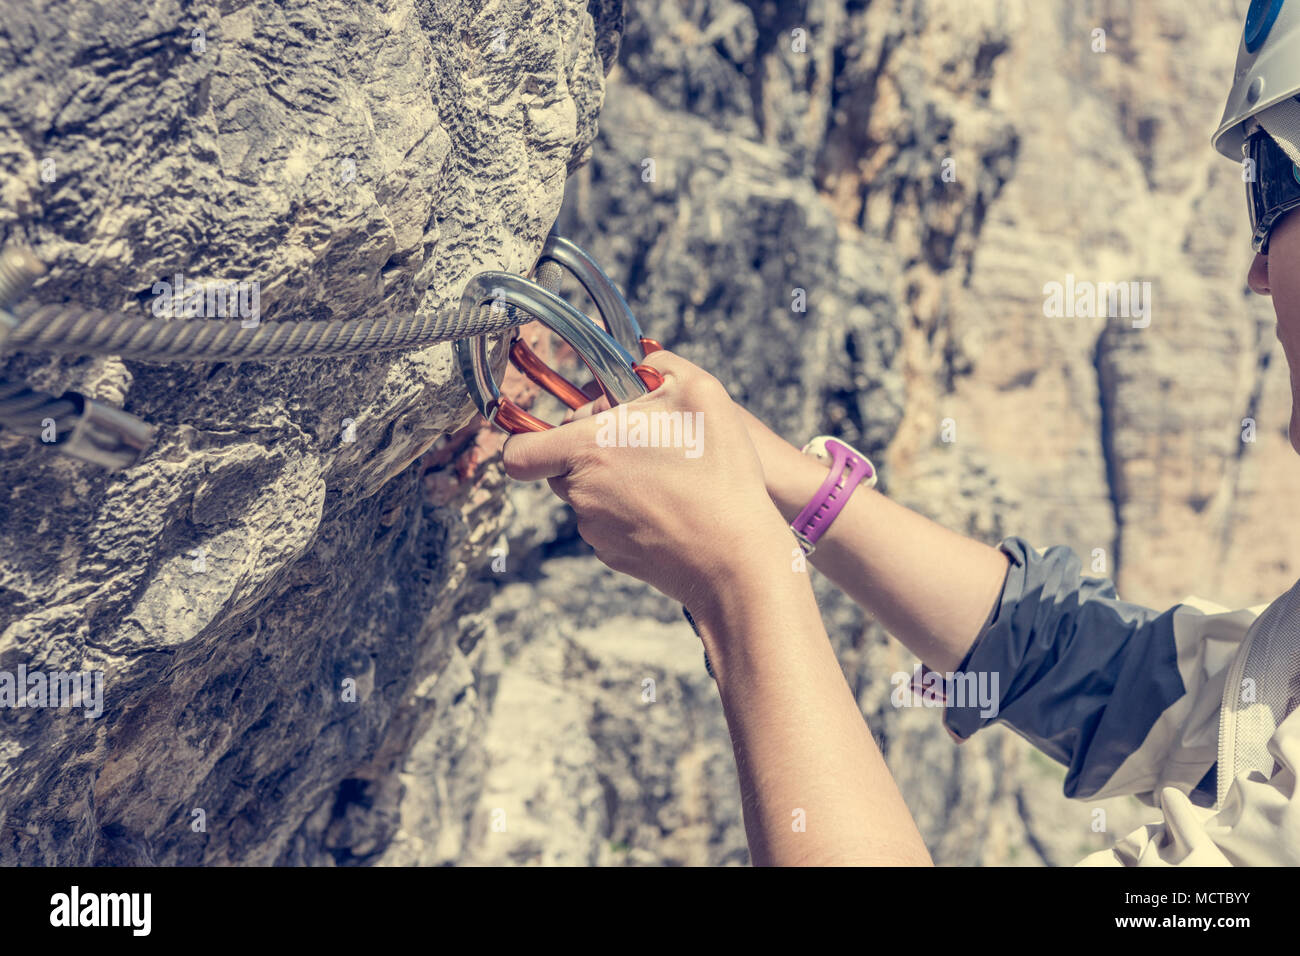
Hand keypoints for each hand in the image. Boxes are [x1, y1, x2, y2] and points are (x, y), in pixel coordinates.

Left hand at [502, 351, 793, 610]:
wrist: (736, 558)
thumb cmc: (719, 475)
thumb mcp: (701, 393)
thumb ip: (662, 366)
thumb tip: (644, 361)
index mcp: (587, 450)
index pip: (520, 451)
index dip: (528, 439)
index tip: (561, 431)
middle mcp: (581, 494)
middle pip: (558, 468)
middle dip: (587, 452)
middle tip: (636, 442)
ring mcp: (596, 531)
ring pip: (587, 496)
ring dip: (614, 482)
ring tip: (666, 476)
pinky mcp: (615, 557)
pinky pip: (610, 524)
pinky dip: (631, 513)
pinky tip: (672, 507)